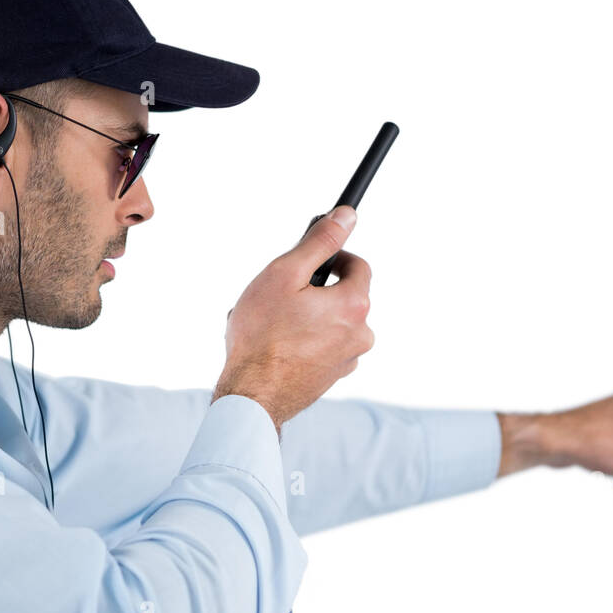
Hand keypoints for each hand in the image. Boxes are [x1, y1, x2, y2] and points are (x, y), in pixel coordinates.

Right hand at [213, 205, 373, 436]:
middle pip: (342, 296)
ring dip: (304, 318)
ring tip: (269, 325)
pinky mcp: (331, 378)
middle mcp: (360, 334)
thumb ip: (319, 242)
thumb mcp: (285, 274)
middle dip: (312, 291)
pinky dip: (300, 341)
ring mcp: (347, 360)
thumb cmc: (262, 335)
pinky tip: (271, 346)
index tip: (312, 259)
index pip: (358, 266)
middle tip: (279, 296)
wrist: (252, 395)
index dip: (334, 256)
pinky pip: (320, 347)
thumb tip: (346, 216)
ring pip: (328, 323)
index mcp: (354, 305)